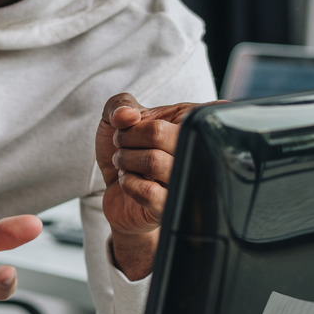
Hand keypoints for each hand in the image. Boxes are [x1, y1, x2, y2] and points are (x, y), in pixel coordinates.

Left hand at [95, 93, 202, 278]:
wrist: (118, 194)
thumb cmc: (128, 151)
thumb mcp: (117, 119)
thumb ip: (119, 105)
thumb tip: (127, 116)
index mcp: (191, 123)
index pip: (190, 111)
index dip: (152, 116)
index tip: (134, 123)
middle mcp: (196, 152)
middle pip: (158, 132)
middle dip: (127, 136)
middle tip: (121, 143)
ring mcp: (186, 182)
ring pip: (153, 162)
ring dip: (125, 159)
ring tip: (123, 162)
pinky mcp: (172, 208)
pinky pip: (149, 192)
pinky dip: (127, 182)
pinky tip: (127, 181)